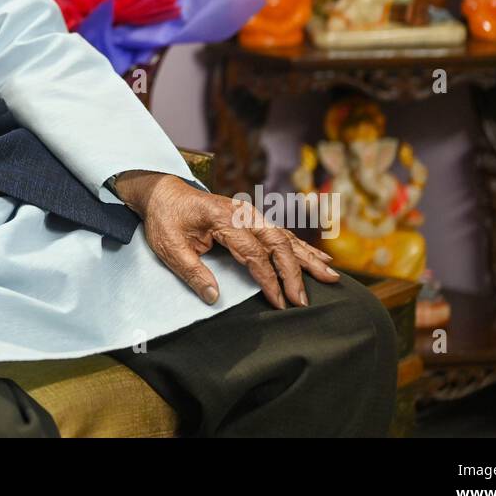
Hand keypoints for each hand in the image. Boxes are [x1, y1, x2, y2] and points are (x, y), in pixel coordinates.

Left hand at [111, 172, 340, 309]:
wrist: (163, 192)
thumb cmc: (165, 219)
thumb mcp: (169, 247)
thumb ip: (191, 271)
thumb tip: (214, 297)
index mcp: (223, 218)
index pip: (253, 252)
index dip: (268, 279)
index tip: (278, 302)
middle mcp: (243, 213)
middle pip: (277, 243)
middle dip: (294, 273)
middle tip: (304, 300)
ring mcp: (250, 214)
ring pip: (285, 237)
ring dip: (307, 259)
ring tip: (332, 277)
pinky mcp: (252, 218)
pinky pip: (282, 234)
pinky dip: (302, 247)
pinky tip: (320, 258)